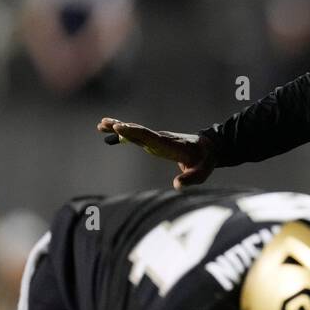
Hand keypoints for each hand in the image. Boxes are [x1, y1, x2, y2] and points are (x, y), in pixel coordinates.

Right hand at [98, 118, 216, 188]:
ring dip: (119, 127)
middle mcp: (160, 139)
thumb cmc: (204, 161)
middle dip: (122, 128)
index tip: (119, 127)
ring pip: (136, 132)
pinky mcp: (155, 142)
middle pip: (138, 131)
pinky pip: (138, 136)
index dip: (133, 132)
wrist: (208, 149)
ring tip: (101, 124)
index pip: (148, 136)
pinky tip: (112, 133)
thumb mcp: (201, 173)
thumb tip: (177, 186)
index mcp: (169, 144)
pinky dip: (125, 134)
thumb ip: (189, 179)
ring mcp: (157, 139)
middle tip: (104, 124)